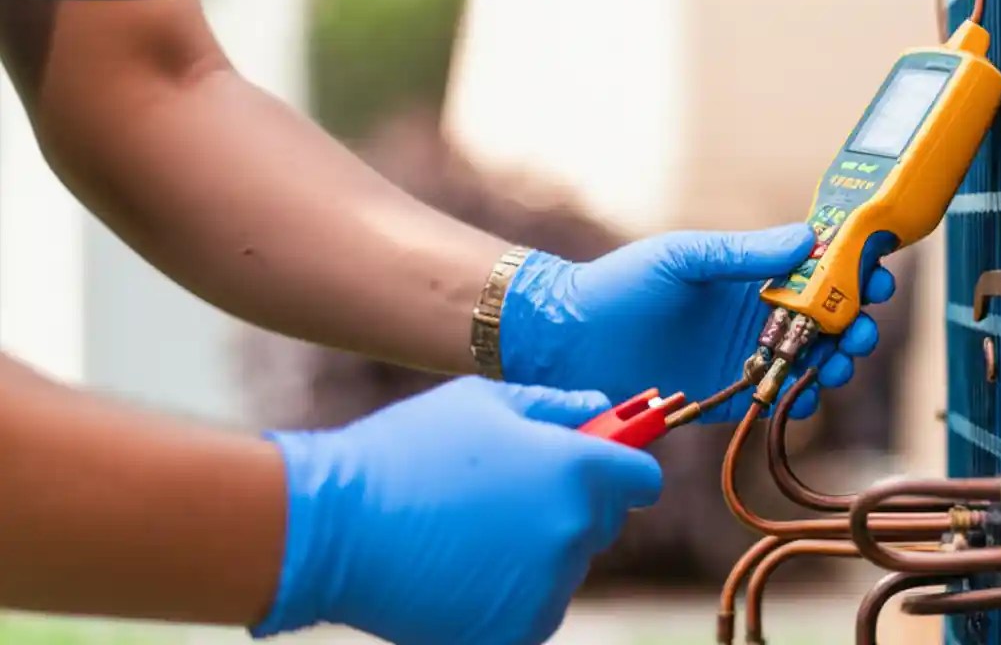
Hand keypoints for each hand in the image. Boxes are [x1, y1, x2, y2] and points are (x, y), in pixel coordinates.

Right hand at [252, 376, 660, 644]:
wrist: (335, 526)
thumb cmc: (408, 450)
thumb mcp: (483, 402)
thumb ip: (555, 405)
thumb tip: (601, 406)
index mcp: (573, 470)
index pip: (642, 479)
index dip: (624, 469)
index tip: (602, 468)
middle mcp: (571, 532)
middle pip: (601, 522)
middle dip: (570, 505)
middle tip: (506, 492)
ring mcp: (546, 589)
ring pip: (564, 567)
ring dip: (536, 552)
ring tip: (469, 529)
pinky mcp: (516, 632)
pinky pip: (533, 607)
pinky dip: (509, 594)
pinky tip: (461, 568)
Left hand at [499, 223, 895, 421]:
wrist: (569, 338)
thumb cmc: (620, 285)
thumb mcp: (683, 257)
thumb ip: (741, 253)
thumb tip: (807, 238)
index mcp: (747, 273)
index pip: (815, 269)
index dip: (850, 270)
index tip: (874, 272)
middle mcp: (753, 314)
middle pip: (825, 317)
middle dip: (853, 319)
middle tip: (859, 325)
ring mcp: (746, 354)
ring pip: (812, 358)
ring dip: (837, 358)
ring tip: (841, 358)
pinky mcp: (732, 394)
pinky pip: (780, 396)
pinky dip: (803, 395)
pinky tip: (809, 389)